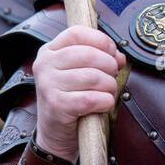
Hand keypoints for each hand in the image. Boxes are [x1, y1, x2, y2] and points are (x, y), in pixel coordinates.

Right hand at [32, 25, 125, 161]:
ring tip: (105, 94)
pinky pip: (92, 98)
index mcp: (49, 52)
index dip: (101, 41)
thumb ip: (98, 59)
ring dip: (109, 87)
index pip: (77, 33)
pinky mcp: (56, 104)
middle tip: (110, 79)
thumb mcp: (79, 72)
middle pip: (89, 54)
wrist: (55, 131)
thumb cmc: (71, 99)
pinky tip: (100, 106)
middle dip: (109, 67)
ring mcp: (48, 84)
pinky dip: (104, 102)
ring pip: (94, 77)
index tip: (111, 53)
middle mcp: (44, 65)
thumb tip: (120, 57)